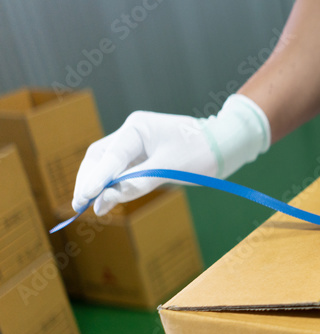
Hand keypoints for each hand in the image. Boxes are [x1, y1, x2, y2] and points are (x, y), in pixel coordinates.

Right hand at [72, 94, 269, 215]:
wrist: (226, 144)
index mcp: (138, 127)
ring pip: (107, 163)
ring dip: (97, 183)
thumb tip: (103, 202)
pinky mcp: (143, 154)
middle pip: (100, 156)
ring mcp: (137, 142)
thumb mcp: (168, 170)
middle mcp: (133, 132)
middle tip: (79, 205)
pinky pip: (121, 169)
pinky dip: (113, 184)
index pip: (109, 155)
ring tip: (87, 205)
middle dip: (89, 180)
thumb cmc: (201, 152)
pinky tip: (105, 199)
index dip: (95, 179)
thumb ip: (135, 184)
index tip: (84, 199)